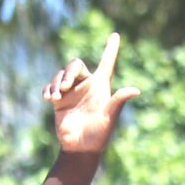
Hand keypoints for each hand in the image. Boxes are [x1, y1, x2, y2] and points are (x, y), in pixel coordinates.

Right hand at [45, 33, 141, 154]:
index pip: (107, 63)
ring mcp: (71, 92)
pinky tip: (48, 98)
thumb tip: (136, 90)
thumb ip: (118, 101)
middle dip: (68, 72)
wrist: (80, 148)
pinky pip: (50, 87)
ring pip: (61, 75)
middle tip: (65, 87)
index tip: (115, 35)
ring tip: (55, 98)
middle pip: (75, 65)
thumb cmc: (99, 135)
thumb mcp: (109, 117)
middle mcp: (86, 86)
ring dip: (56, 83)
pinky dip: (48, 90)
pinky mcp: (59, 101)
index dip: (111, 49)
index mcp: (101, 86)